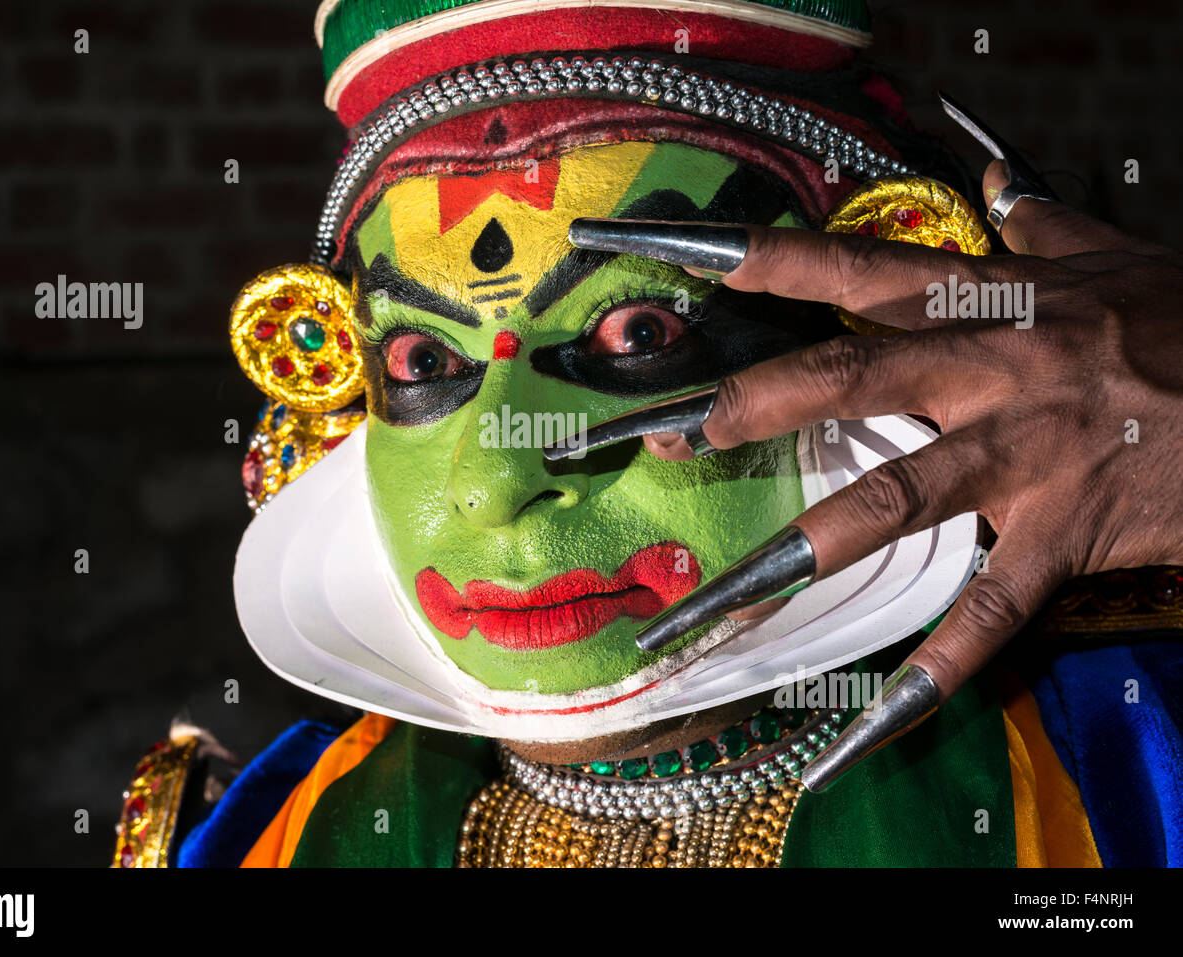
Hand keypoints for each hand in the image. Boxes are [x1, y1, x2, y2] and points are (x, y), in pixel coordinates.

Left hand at [648, 160, 1182, 708]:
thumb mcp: (1115, 258)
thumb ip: (1046, 230)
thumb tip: (1007, 194)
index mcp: (992, 303)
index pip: (858, 269)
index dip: (770, 259)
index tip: (685, 260)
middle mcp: (993, 372)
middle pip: (852, 379)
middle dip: (760, 404)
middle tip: (680, 432)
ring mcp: (1027, 456)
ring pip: (898, 498)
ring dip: (807, 545)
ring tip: (729, 590)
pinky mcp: (1068, 531)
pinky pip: (992, 610)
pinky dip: (935, 667)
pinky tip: (874, 721)